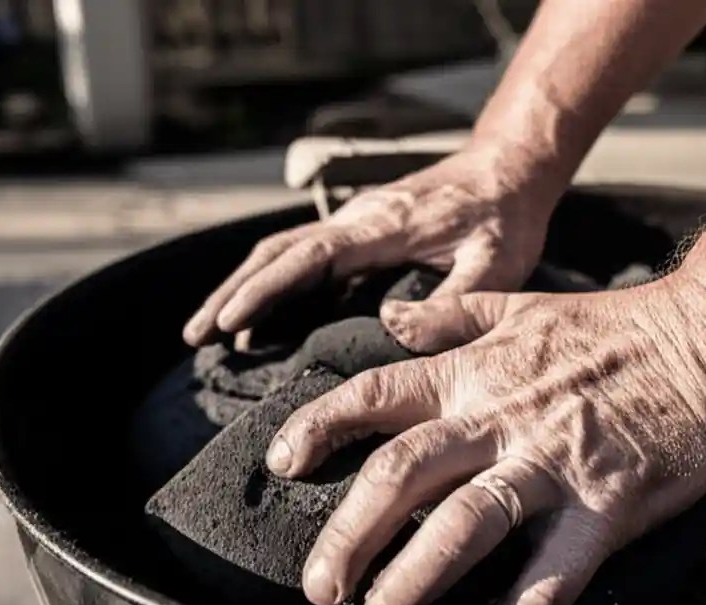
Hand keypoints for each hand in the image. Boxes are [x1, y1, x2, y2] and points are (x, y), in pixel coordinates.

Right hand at [182, 144, 559, 346]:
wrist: (510, 169)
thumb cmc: (506, 216)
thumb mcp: (497, 260)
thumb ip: (455, 296)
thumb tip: (396, 329)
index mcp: (383, 226)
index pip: (309, 257)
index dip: (265, 288)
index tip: (228, 320)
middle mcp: (359, 220)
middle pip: (277, 251)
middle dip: (233, 291)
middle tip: (195, 335)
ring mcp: (357, 224)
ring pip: (284, 252)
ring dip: (245, 286)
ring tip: (211, 330)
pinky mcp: (364, 234)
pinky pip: (307, 259)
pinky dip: (274, 284)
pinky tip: (262, 316)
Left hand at [264, 278, 705, 604]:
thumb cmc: (616, 326)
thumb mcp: (522, 303)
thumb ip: (450, 317)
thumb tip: (387, 319)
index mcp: (478, 370)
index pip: (378, 396)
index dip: (319, 428)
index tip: (280, 462)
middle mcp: (504, 416)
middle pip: (403, 474)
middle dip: (350, 532)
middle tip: (322, 585)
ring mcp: (556, 461)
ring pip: (466, 523)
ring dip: (415, 575)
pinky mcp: (609, 504)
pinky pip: (555, 570)